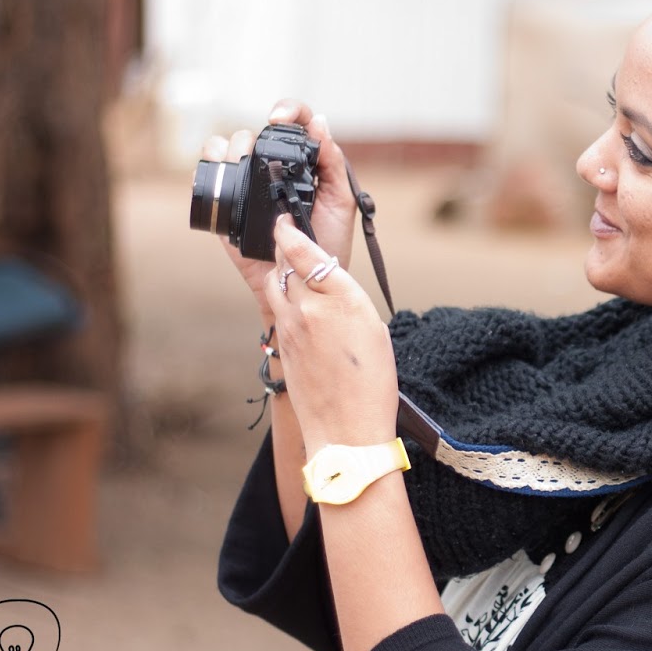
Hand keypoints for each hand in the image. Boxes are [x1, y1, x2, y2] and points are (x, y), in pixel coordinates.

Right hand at [199, 100, 357, 320]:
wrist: (302, 282)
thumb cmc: (327, 244)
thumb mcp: (340, 202)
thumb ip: (332, 163)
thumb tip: (320, 123)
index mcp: (305, 163)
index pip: (295, 122)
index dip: (287, 110)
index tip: (278, 118)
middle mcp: (274, 169)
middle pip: (252, 133)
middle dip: (249, 137)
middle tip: (254, 156)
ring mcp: (248, 186)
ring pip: (225, 149)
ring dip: (226, 149)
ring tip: (237, 165)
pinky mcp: (227, 205)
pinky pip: (208, 178)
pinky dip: (206, 169)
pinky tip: (216, 174)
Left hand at [265, 215, 397, 450]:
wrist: (346, 429)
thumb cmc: (373, 384)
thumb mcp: (375, 330)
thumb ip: (349, 300)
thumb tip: (331, 286)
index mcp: (341, 298)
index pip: (303, 252)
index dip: (289, 232)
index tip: (285, 220)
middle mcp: (308, 308)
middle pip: (283, 265)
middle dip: (284, 248)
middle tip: (286, 235)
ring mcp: (290, 328)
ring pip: (276, 286)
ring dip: (281, 272)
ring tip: (290, 266)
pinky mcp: (282, 347)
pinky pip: (278, 311)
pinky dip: (284, 300)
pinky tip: (296, 304)